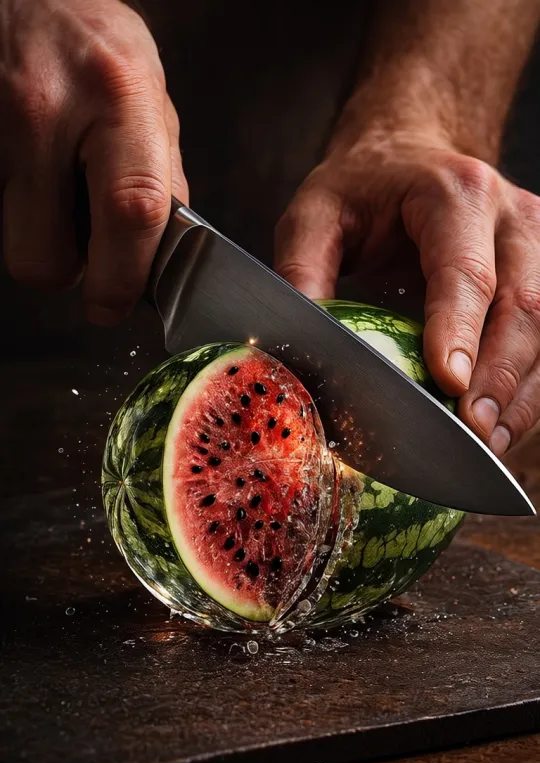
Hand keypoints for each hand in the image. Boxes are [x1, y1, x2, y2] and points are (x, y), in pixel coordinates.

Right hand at [0, 0, 187, 324]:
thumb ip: (159, 174)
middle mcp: (46, 108)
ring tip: (53, 197)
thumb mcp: (146, 92)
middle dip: (65, 270)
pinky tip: (29, 178)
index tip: (116, 305)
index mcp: (118, 95)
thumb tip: (162, 253)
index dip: (123, 278)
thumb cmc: (92, 44)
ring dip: (37, 240)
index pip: (131, 211)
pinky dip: (15, 212)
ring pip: (10, 244)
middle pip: (44, 256)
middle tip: (83, 243)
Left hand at [275, 132, 539, 456]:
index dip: (461, 331)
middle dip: (498, 379)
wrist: (415, 156)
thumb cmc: (365, 187)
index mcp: (455, 194)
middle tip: (470, 434)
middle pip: (523, 307)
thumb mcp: (317, 213)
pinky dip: (529, 388)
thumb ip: (302, 268)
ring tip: (489, 442)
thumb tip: (295, 342)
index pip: (466, 272)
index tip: (449, 385)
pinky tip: (504, 422)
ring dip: (521, 393)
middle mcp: (513, 216)